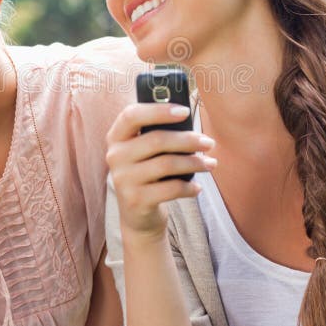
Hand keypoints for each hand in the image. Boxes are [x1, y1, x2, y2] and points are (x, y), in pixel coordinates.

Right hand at [106, 103, 215, 241]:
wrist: (137, 214)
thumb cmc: (148, 173)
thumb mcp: (146, 152)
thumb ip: (158, 133)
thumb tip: (188, 120)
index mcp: (116, 137)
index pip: (132, 115)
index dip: (159, 110)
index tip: (185, 111)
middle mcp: (115, 156)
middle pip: (156, 140)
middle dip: (188, 140)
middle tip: (209, 142)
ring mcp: (123, 179)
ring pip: (167, 164)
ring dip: (194, 163)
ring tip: (210, 164)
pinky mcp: (135, 200)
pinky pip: (170, 188)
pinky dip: (189, 187)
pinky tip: (197, 187)